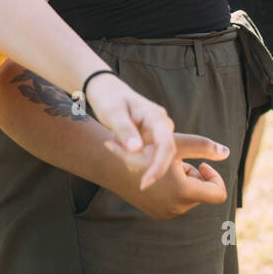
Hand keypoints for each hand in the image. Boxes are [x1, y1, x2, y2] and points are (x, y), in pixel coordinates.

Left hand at [82, 73, 175, 189]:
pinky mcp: (151, 141)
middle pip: (158, 156)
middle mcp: (162, 126)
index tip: (144, 184)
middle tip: (109, 145)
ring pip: (151, 159)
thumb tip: (137, 150)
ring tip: (112, 141)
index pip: (166, 146)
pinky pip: (145, 157)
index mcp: (157, 117)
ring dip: (130, 158)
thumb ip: (124, 130)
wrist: (105, 90)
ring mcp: (158, 134)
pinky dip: (130, 156)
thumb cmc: (108, 98)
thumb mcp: (112, 113)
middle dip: (135, 160)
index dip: (158, 167)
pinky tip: (117, 143)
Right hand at [105, 133, 229, 219]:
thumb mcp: (177, 144)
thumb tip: (227, 152)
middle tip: (175, 162)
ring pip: (188, 196)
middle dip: (193, 175)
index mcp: (184, 191)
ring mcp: (166, 213)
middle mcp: (177, 207)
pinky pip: (175, 201)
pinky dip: (173, 189)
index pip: (218, 193)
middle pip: (201, 192)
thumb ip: (204, 147)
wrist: (115, 163)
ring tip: (165, 169)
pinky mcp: (156, 213)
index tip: (202, 163)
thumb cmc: (148, 148)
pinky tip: (157, 177)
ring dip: (183, 181)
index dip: (215, 177)